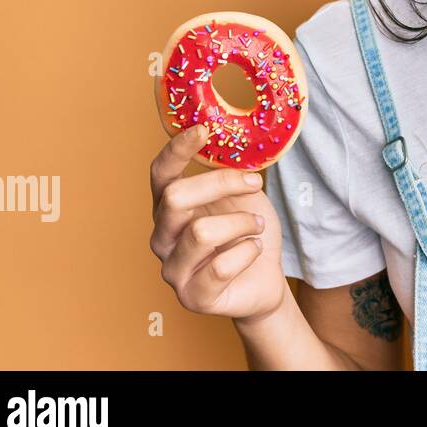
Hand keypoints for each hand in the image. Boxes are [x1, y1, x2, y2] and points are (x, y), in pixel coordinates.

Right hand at [149, 123, 287, 323]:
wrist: (266, 278)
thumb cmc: (248, 231)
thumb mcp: (243, 194)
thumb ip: (230, 172)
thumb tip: (232, 139)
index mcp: (169, 207)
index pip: (161, 174)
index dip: (177, 150)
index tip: (204, 129)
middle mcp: (162, 237)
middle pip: (176, 197)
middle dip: (222, 184)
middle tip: (255, 183)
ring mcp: (173, 269)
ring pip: (201, 232)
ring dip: (243, 222)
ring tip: (256, 226)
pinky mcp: (192, 297)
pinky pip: (221, 266)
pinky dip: (249, 251)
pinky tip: (254, 250)